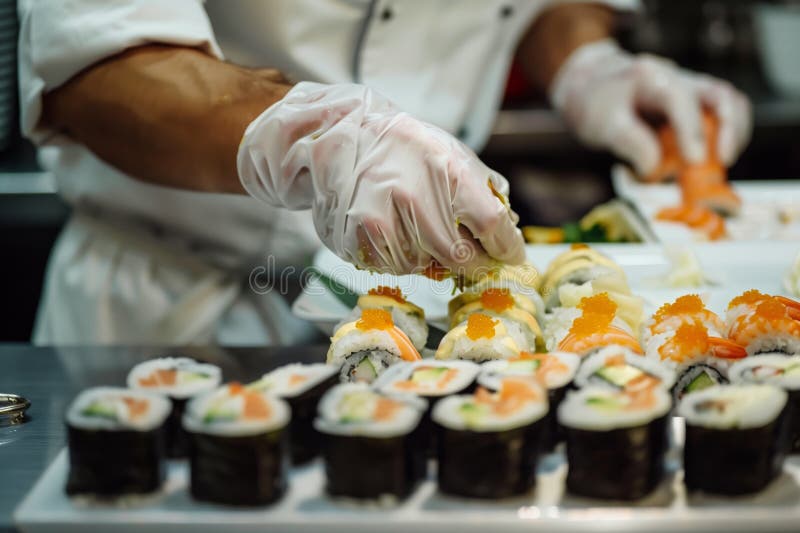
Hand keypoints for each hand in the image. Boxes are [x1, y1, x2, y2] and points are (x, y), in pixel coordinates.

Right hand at [238, 82, 524, 275]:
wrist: (340, 136)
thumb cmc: (403, 146)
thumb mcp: (452, 152)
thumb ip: (485, 189)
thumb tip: (509, 229)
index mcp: (448, 173)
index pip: (493, 226)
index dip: (508, 248)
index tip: (512, 257)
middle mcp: (415, 199)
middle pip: (461, 257)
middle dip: (471, 261)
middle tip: (468, 252)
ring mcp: (382, 222)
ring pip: (424, 268)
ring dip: (429, 258)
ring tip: (416, 227)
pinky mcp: (357, 240)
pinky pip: (390, 267)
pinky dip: (397, 256)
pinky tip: (391, 228)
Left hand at [550, 39, 751, 178]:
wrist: (592, 88)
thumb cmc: (597, 105)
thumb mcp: (601, 124)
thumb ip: (629, 142)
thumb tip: (655, 167)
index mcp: (650, 77)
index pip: (679, 98)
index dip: (691, 130)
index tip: (695, 161)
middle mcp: (677, 78)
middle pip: (719, 94)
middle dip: (729, 128)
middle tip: (724, 162)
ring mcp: (690, 89)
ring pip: (729, 102)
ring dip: (734, 134)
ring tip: (723, 163)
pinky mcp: (695, 105)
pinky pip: (722, 116)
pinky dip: (725, 137)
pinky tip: (713, 160)